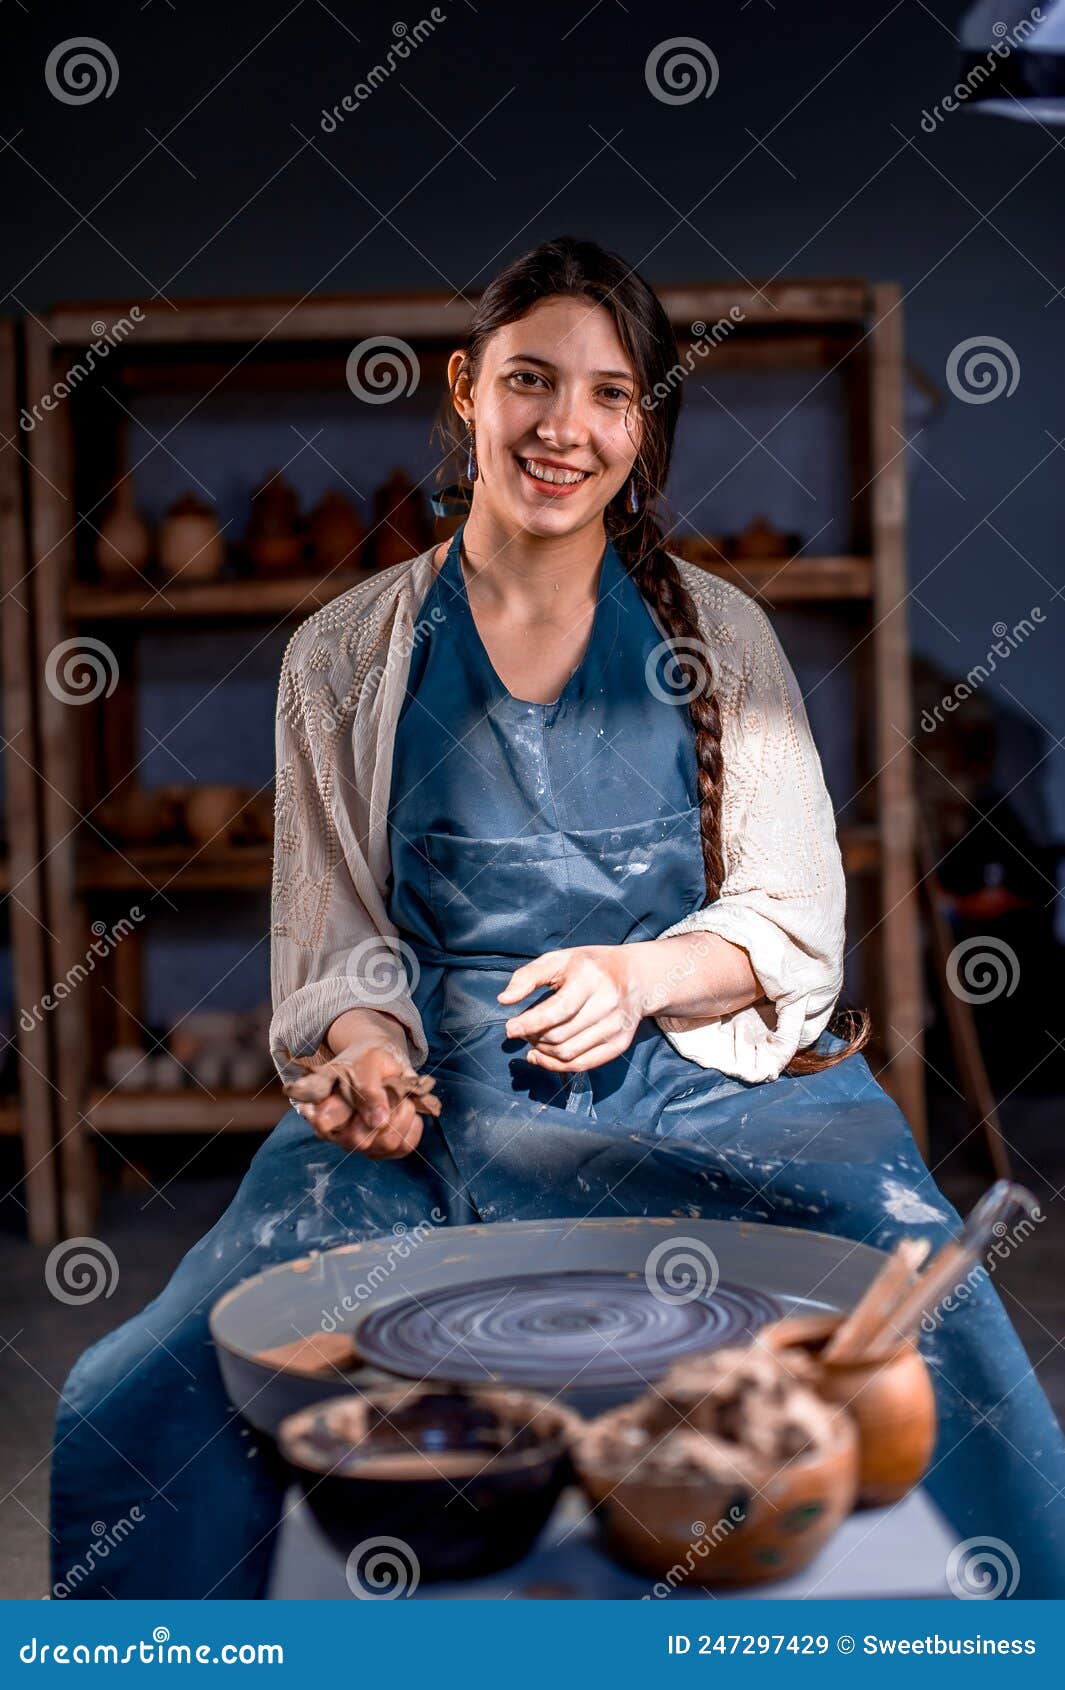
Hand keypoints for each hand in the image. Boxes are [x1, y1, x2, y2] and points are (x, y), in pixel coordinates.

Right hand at [284, 1034, 427, 1159]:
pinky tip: (403, 1109)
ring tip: (397, 1096)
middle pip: (360, 1139)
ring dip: (403, 1114)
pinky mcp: (378, 1152)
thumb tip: (378, 1122)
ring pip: (387, 1143)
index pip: (325, 1121)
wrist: (378, 1064)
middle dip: (386, 1109)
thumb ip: (369, 1088)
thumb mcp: (369, 1062)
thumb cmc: (368, 1060)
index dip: (353, 1110)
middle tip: (389, 1087)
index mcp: (321, 1106)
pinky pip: (405, 1145)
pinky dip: (413, 1123)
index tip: (373, 1092)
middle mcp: (334, 1133)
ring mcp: (356, 1146)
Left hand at [497, 945, 641, 1072]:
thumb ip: (528, 976)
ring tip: (532, 1041)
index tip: (510, 1029)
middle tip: (522, 1030)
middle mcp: (608, 1003)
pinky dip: (556, 1066)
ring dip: (542, 1052)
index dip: (530, 1024)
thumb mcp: (558, 960)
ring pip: (568, 1053)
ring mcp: (616, 1026)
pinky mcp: (620, 1044)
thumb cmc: (589, 966)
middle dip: (533, 1037)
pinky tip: (541, 1057)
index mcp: (591, 978)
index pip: (557, 1010)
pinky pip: (583, 1065)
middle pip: (560, 1035)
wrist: (636, 977)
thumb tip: (504, 1000)